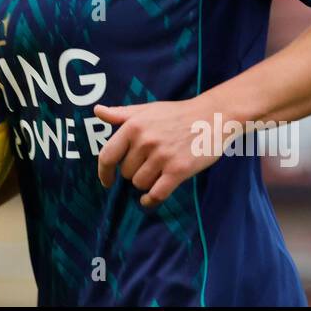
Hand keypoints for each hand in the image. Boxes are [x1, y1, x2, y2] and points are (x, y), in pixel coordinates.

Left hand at [93, 101, 220, 207]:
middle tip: (148, 164)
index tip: (106, 181)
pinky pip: (157, 194)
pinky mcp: (178, 170)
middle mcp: (145, 141)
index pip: (107, 156)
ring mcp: (162, 156)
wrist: (212, 117)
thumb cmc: (177, 114)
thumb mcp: (147, 109)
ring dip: (146, 183)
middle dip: (134, 172)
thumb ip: (121, 114)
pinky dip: (150, 201)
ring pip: (140, 184)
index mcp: (133, 126)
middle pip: (126, 173)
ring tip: (157, 172)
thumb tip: (97, 111)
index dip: (103, 172)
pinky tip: (149, 200)